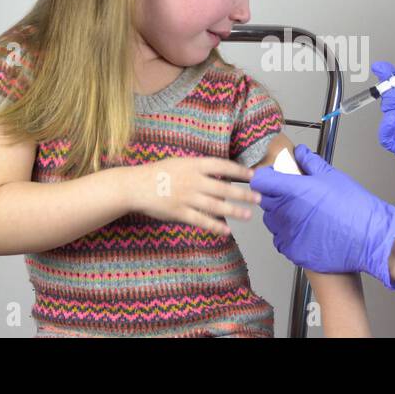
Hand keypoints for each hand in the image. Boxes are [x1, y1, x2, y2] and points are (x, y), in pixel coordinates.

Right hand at [120, 157, 260, 234]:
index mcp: (194, 165)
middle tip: (259, 198)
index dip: (239, 170)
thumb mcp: (180, 163)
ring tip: (248, 215)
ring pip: (216, 205)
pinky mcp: (180, 213)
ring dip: (234, 211)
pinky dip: (215, 226)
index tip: (254, 175)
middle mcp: (193, 180)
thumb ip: (199, 169)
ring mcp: (187, 197)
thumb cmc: (159, 173)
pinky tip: (226, 230)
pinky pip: (201, 220)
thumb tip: (222, 175)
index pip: (222, 166)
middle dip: (243, 193)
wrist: (135, 186)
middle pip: (224, 187)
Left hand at [249, 144, 394, 289]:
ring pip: (273, 220)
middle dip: (276, 195)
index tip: (275, 178)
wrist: (368, 238)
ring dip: (282, 215)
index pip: (260, 181)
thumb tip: (300, 153)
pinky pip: (281, 239)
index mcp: (293, 190)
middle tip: (295, 195)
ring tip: (304, 214)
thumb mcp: (333, 177)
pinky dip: (289, 234)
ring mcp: (287, 233)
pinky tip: (307, 230)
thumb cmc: (354, 207)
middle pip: (265, 200)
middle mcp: (285, 211)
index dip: (267, 177)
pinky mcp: (292, 250)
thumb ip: (310, 163)